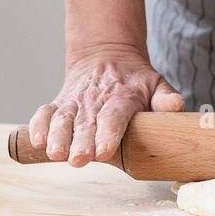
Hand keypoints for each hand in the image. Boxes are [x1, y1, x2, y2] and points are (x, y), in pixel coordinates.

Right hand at [27, 0, 182, 166]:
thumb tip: (176, 105)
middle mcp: (95, 100)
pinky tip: (37, 140)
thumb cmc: (136, 80)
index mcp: (122, 98)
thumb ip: (165, 98)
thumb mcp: (156, 83)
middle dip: (82, 142)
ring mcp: (75, 102)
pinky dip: (39, 125)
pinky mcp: (59, 104)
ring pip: (63, 118)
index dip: (108, 133)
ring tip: (56, 153)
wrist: (106, 56)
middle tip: (79, 160)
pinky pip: (45, 112)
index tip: (104, 151)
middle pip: (87, 123)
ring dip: (58, 136)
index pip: (114, 116)